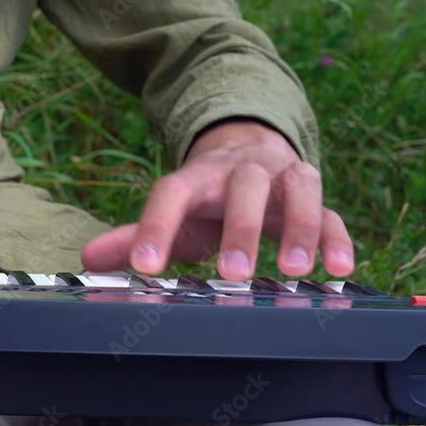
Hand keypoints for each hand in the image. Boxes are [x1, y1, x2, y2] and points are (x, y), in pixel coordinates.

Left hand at [81, 120, 353, 279]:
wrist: (250, 152)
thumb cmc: (206, 198)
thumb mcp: (173, 214)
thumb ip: (135, 235)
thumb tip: (88, 260)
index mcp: (196, 177)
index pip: (170, 194)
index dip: (155, 229)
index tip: (144, 269)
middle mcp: (240, 171)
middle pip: (242, 186)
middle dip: (239, 228)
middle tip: (232, 273)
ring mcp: (281, 178)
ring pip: (296, 189)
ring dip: (296, 228)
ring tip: (291, 271)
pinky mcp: (314, 196)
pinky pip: (331, 212)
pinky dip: (336, 238)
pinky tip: (336, 268)